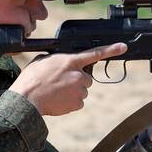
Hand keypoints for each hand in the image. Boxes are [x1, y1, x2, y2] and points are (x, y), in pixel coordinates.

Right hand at [8, 42, 127, 117]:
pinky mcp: (76, 104)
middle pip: (87, 78)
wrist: (27, 99)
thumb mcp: (42, 61)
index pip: (94, 53)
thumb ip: (57, 60)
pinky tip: (58, 100)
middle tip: (61, 83)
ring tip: (56, 92)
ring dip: (73, 92)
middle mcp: (78, 75)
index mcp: (70, 61)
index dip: (111, 49)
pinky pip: (78, 103)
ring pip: (82, 91)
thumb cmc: (32, 79)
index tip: (123, 47)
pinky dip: (70, 103)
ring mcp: (79, 90)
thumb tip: (60, 63)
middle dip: (77, 80)